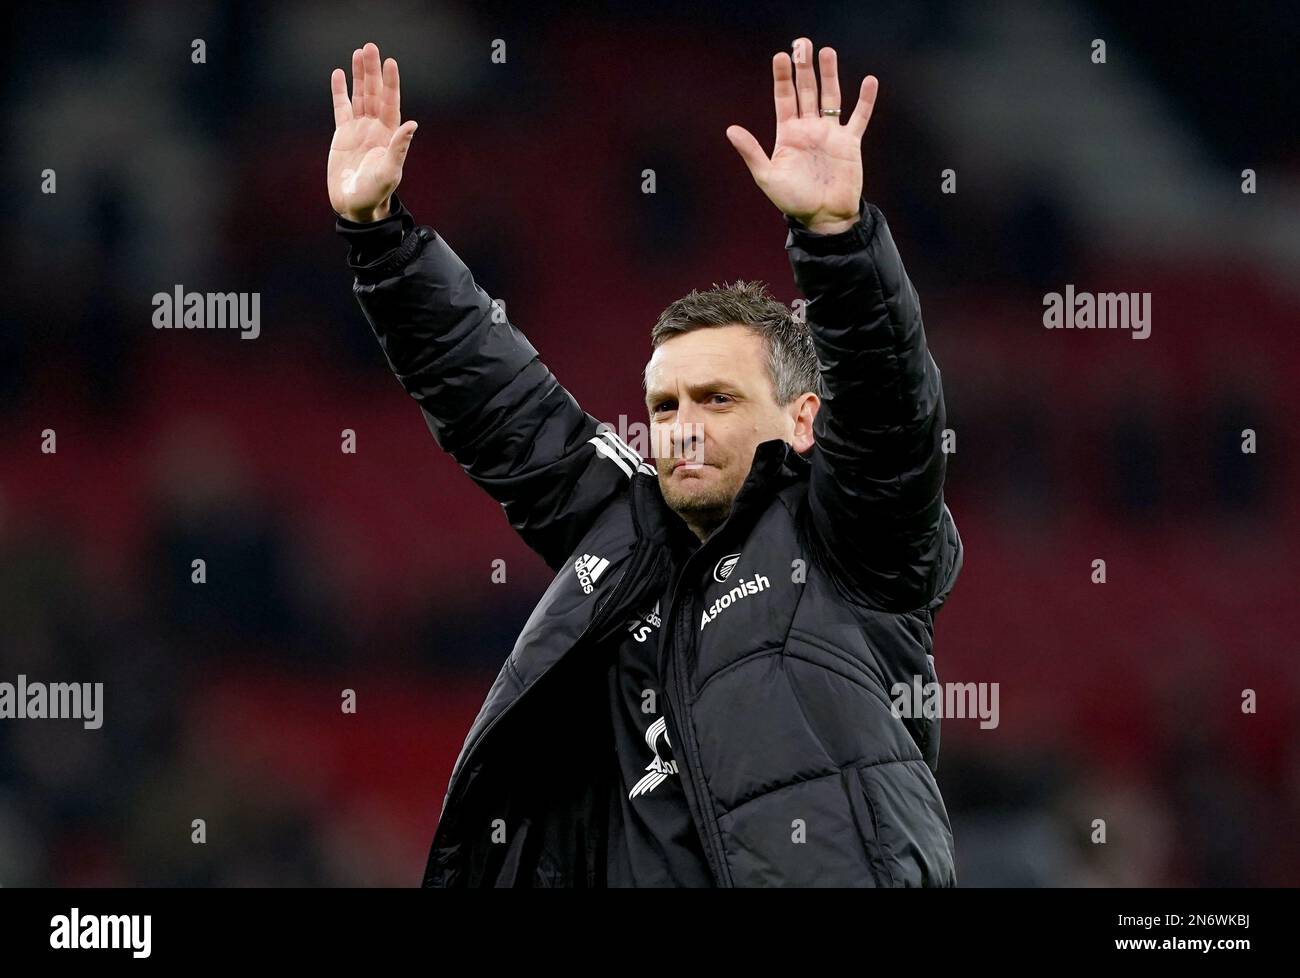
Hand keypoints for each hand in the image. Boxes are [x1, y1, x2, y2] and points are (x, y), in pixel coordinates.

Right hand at [328, 42, 417, 222]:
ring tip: (358, 53)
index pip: (390, 102)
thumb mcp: (389, 171)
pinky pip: (341, 108)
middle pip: (374, 93)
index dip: (390, 83)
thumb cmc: (375, 192)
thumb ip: (399, 147)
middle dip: (372, 71)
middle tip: (371, 47)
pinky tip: (339, 74)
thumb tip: (412, 125)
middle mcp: (376, 128)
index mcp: (389, 135)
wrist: (355, 205)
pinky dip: (340, 92)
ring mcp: (359, 129)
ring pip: (359, 96)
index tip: (390, 63)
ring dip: (358, 75)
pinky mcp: (343, 134)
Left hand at [726, 37, 877, 233]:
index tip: (780, 56)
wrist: (823, 218)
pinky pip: (859, 117)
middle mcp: (809, 129)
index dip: (782, 77)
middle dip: (804, 68)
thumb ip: (752, 151)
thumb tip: (731, 129)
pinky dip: (865, 100)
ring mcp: (830, 134)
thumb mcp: (767, 176)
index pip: (784, 98)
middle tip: (802, 43)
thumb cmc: (793, 201)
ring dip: (829, 75)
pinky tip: (869, 80)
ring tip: (827, 52)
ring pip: (830, 97)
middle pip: (807, 91)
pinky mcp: (850, 143)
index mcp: (788, 134)